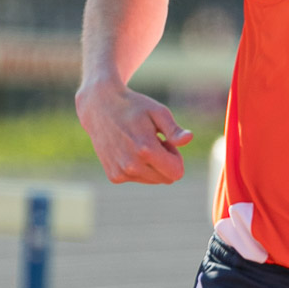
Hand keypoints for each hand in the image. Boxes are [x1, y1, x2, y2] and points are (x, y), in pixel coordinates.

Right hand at [75, 82, 192, 183]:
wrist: (99, 107)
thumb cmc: (134, 107)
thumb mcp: (158, 112)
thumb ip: (174, 129)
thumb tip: (189, 139)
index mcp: (145, 150)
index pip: (177, 172)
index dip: (176, 157)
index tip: (166, 141)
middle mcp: (132, 165)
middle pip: (166, 178)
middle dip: (165, 161)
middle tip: (152, 140)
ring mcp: (121, 172)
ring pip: (153, 180)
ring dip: (152, 164)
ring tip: (139, 143)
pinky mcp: (114, 176)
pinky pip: (139, 178)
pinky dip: (139, 166)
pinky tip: (129, 148)